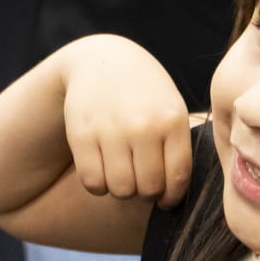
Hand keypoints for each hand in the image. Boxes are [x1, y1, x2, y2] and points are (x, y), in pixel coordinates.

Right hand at [55, 36, 194, 206]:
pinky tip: (102, 170)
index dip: (171, 197)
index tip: (165, 198)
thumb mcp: (170, 108)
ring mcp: (111, 129)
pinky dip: (98, 185)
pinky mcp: (82, 134)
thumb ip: (177, 147)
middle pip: (148, 188)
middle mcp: (143, 125)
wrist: (102, 61)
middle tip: (140, 182)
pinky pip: (92, 182)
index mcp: (172, 119)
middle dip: (145, 193)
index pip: (177, 178)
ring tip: (121, 173)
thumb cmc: (144, 94)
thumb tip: (170, 199)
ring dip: (121, 189)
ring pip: (120, 189)